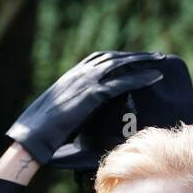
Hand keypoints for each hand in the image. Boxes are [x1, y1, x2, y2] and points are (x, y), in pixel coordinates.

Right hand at [6, 50, 164, 163]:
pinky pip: (122, 82)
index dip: (117, 57)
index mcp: (70, 76)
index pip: (98, 59)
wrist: (33, 136)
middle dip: (134, 56)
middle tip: (153, 56)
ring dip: (142, 62)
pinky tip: (155, 77)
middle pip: (113, 58)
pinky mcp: (92, 94)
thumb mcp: (58, 115)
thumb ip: (72, 108)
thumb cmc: (41, 132)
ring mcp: (86, 82)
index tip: (131, 58)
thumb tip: (79, 119)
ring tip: (160, 61)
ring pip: (121, 65)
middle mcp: (79, 74)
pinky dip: (141, 78)